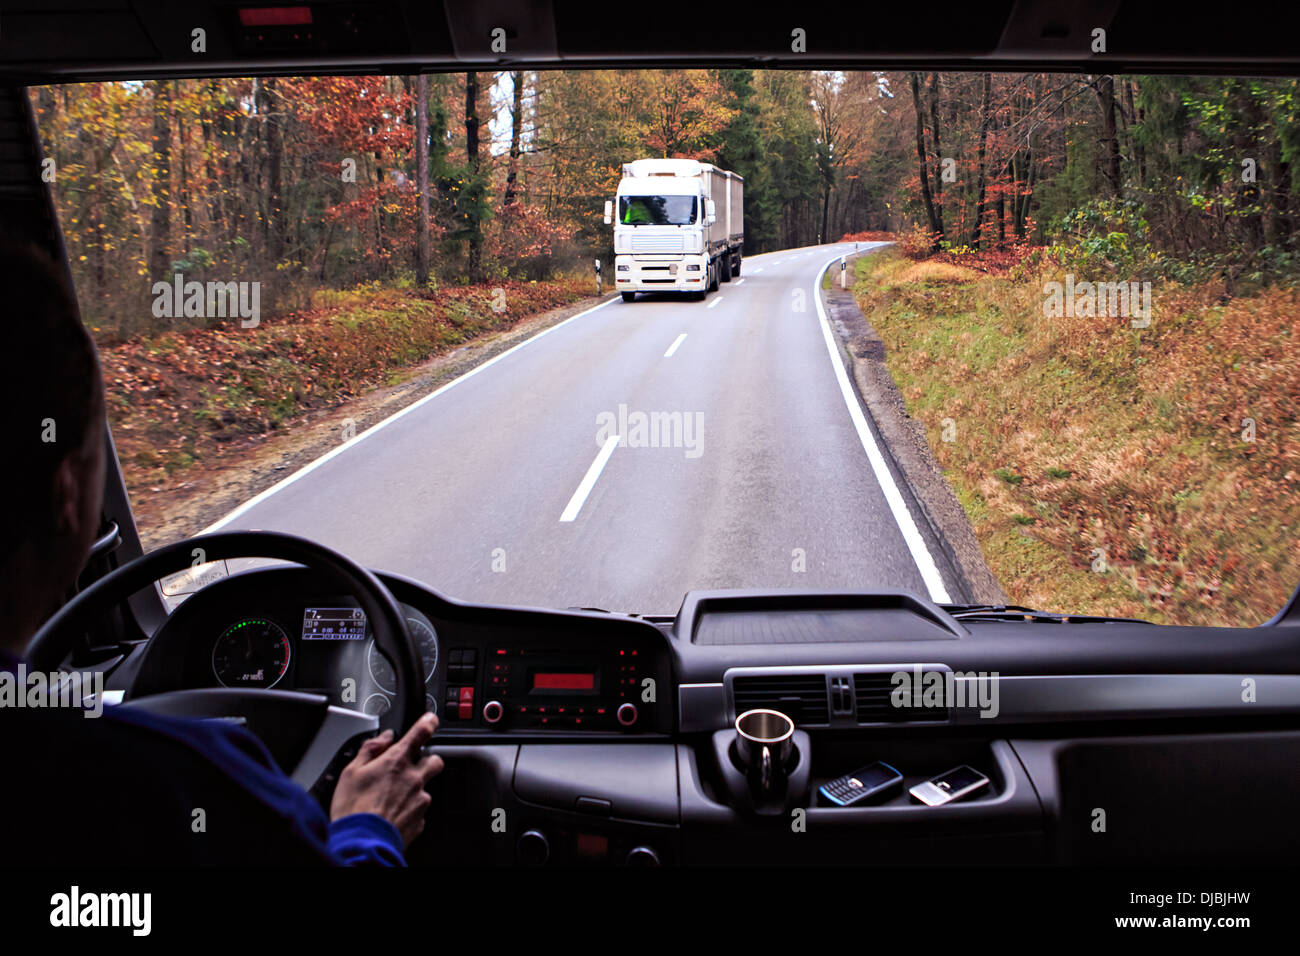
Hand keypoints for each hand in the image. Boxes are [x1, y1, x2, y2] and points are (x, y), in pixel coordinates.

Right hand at [330, 712, 444, 845]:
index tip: (431, 720)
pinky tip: (392, 813)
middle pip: (434, 760)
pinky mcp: (420, 820)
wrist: (361, 843)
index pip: (421, 733)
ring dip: (414, 788)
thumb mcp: (351, 772)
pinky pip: (420, 809)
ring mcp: (420, 800)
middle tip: (410, 766)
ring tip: (391, 798)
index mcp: (397, 762)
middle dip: (426, 760)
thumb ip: (370, 749)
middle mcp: (414, 779)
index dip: (428, 723)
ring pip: (426, 787)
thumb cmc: (353, 809)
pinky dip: (409, 809)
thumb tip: (384, 737)